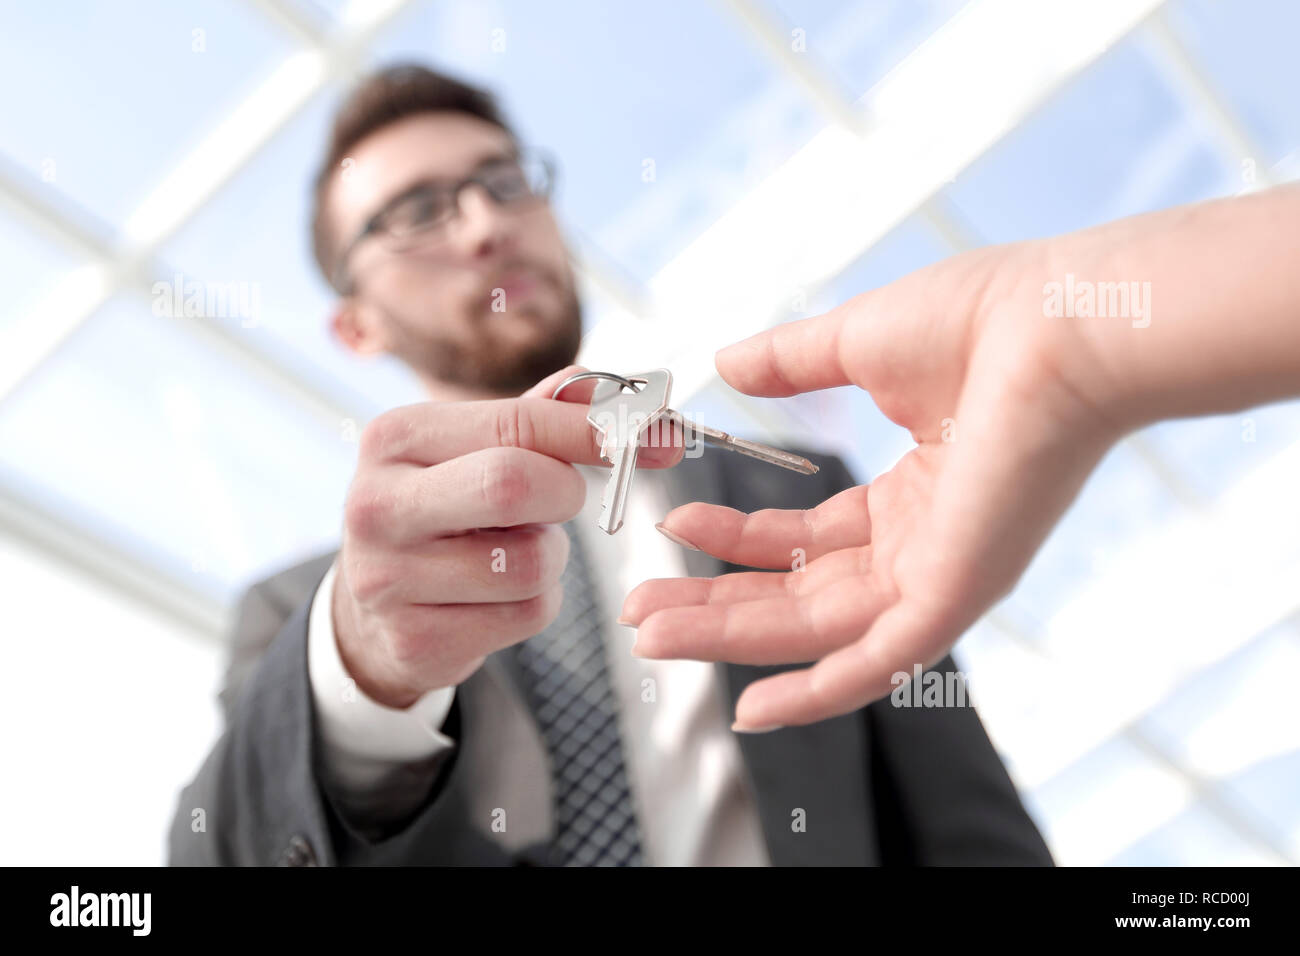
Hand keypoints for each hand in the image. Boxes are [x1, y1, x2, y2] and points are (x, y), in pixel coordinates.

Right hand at [334, 366, 679, 707]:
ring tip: (510, 550)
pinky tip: (494, 595)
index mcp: (394, 437)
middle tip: (563, 500)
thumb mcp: (478, 450)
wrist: (376, 607)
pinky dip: (534, 604)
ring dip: (549, 557)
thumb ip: (550, 415)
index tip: (657, 434)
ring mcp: (386, 578)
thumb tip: (641, 402)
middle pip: (514, 484)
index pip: (517, 422)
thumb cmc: (447, 509)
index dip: (594, 430)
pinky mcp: (413, 640)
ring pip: (530, 562)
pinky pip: (525, 615)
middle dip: (563, 494)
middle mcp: (376, 503)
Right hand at [620, 240, 1128, 729]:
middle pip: (799, 596)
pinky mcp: (954, 595)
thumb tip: (724, 361)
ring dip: (732, 639)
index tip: (674, 527)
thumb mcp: (856, 343)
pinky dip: (815, 694)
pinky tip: (751, 713)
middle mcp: (923, 546)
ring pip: (819, 631)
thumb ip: (790, 362)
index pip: (807, 539)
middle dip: (716, 606)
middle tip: (641, 615)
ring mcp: (938, 576)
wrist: (1060, 323)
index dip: (736, 542)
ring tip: (651, 638)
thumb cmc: (981, 319)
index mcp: (911, 495)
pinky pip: (877, 664)